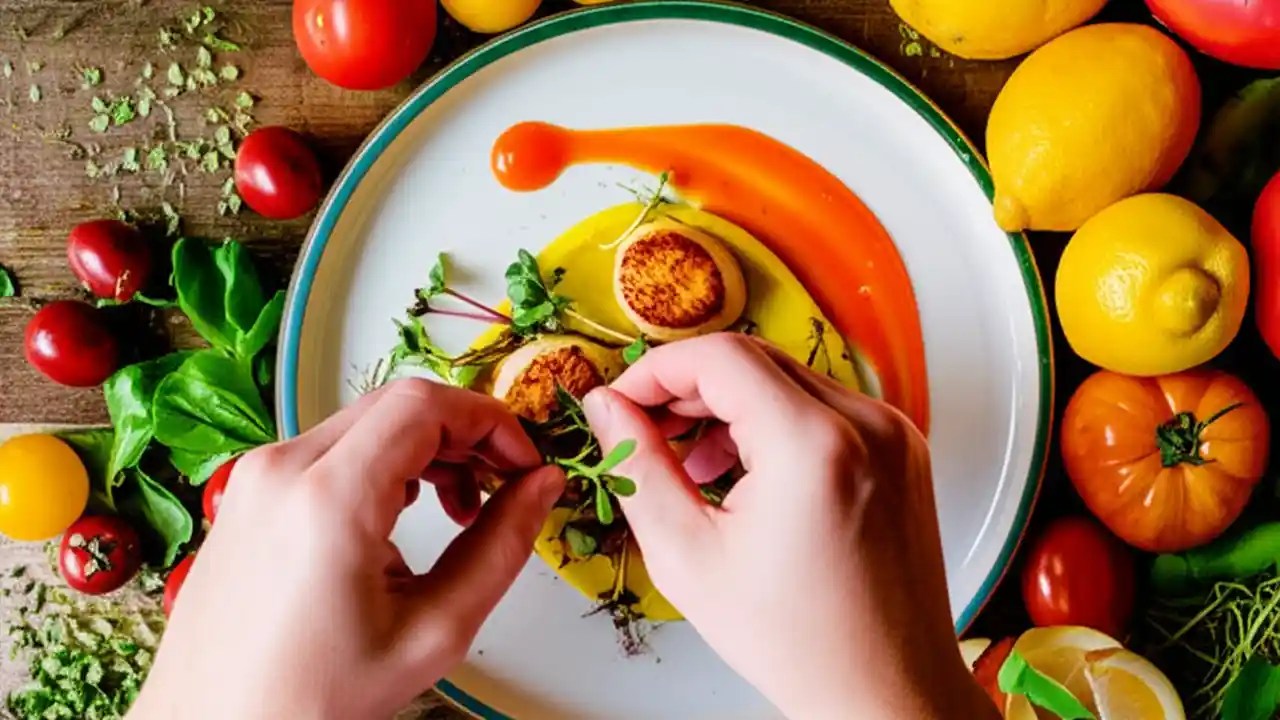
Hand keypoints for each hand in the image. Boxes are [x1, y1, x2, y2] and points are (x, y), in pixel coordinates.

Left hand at [129, 379, 563, 719]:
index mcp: (330, 500)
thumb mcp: (433, 632)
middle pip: (398, 403)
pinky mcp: (247, 493)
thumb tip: (541, 487)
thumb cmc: (308, 700)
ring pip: (366, 422)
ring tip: (459, 511)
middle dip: (466, 434)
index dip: (492, 423)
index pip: (427, 405)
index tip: (525, 464)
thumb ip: (500, 548)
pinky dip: (382, 464)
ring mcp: (256, 478)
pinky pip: (330, 448)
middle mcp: (282, 470)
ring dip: (427, 449)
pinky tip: (402, 516)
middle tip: (504, 486)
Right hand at [582, 334, 996, 719]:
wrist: (886, 689)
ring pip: (788, 378)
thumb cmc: (796, 641)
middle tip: (646, 429)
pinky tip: (745, 469)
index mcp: (813, 446)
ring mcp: (892, 433)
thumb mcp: (689, 557)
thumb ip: (638, 469)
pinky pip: (824, 406)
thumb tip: (607, 410)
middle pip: (755, 358)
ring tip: (692, 462)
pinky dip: (775, 421)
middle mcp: (865, 424)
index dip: (657, 370)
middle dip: (690, 386)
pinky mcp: (901, 449)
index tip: (622, 401)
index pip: (721, 357)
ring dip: (731, 404)